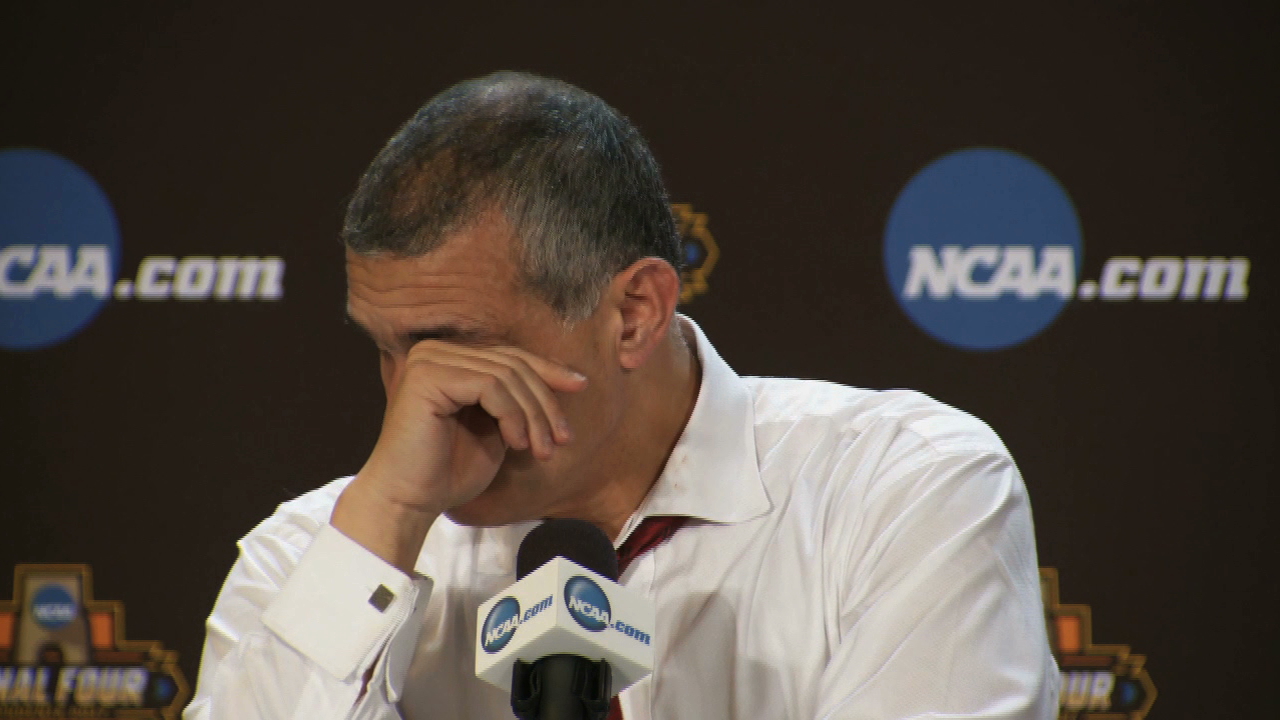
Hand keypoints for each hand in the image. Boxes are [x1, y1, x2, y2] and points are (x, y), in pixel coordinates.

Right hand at [332, 341, 587, 570]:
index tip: (581, 386)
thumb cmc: (448, 472)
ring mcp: (429, 360)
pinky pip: (491, 386)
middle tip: (561, 440)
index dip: (549, 371)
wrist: (409, 502)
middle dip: (544, 403)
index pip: (510, 356)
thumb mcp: (497, 427)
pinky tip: (517, 444)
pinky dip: (513, 416)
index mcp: (449, 359)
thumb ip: (518, 400)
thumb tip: (569, 377)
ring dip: (533, 415)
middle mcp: (435, 351)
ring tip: (541, 450)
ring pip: (507, 374)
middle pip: (513, 363)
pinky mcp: (427, 376)